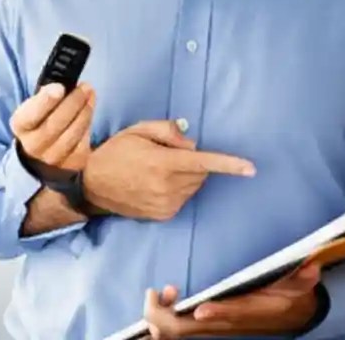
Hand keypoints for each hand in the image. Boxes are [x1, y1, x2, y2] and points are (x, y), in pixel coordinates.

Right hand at [9, 82, 94, 172]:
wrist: (41, 153)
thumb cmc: (40, 121)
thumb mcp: (34, 106)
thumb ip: (46, 97)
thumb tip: (64, 86)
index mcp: (21, 126)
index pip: (31, 115)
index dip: (46, 101)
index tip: (59, 87)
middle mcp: (33, 145)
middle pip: (55, 123)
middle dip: (73, 102)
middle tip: (84, 87)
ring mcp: (52, 158)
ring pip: (72, 133)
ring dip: (85, 111)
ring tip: (89, 94)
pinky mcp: (71, 164)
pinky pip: (83, 143)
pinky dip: (88, 123)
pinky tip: (89, 109)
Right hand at [82, 121, 253, 220]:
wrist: (93, 184)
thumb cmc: (115, 153)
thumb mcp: (137, 130)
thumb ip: (167, 130)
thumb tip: (190, 140)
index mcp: (162, 163)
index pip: (203, 162)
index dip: (229, 164)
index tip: (250, 168)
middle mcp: (167, 186)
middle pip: (200, 173)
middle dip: (192, 161)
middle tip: (166, 154)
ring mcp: (166, 204)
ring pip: (194, 186)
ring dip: (185, 176)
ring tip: (156, 170)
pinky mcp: (163, 214)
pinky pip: (183, 198)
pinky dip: (177, 189)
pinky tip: (155, 184)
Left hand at [142, 263, 322, 337]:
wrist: (288, 316)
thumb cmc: (288, 297)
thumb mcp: (299, 286)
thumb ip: (302, 278)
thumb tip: (311, 267)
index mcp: (247, 312)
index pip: (229, 316)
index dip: (215, 314)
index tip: (199, 309)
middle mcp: (224, 324)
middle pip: (186, 331)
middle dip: (164, 316)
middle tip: (159, 291)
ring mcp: (211, 327)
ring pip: (174, 333)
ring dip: (159, 316)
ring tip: (164, 293)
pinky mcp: (204, 325)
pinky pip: (174, 329)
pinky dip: (163, 315)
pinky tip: (168, 296)